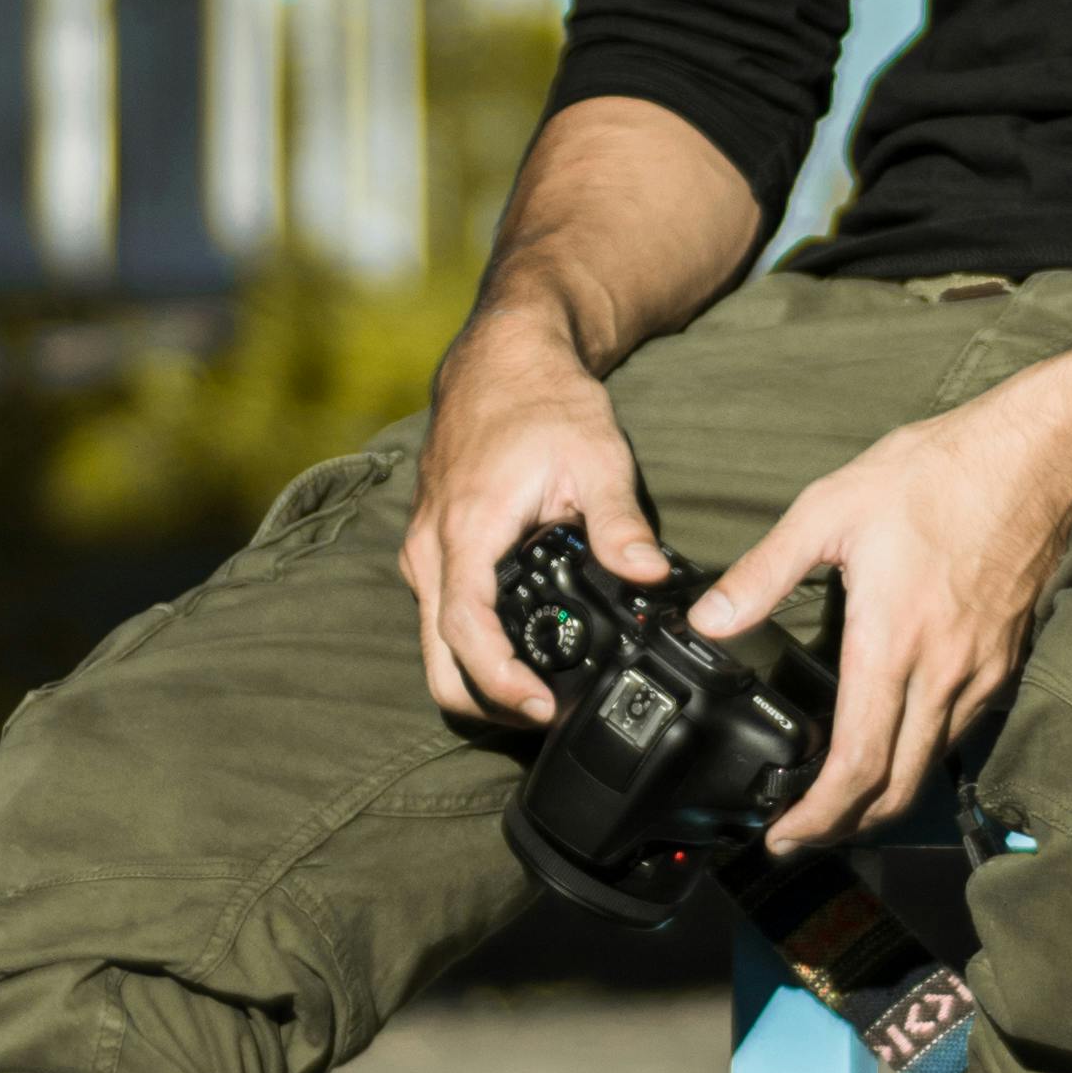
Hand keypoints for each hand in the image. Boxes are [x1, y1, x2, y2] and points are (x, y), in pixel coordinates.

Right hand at [403, 301, 666, 725]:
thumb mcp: (597, 456)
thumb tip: (649, 575)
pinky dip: (470, 649)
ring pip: (432, 645)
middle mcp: (430, 549)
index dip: (500, 680)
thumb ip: (620, 523)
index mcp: (467, 530)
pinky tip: (521, 650)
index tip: (542, 706)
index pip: (465, 631)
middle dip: (487, 701)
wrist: (501, 358)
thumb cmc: (543, 400)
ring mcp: (422, 552)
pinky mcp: (429, 550)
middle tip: (549, 715)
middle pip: (437, 660)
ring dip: (478, 679)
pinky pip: (437, 617)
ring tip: (541, 692)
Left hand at [690, 359, 1071, 848]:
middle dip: (846, 825)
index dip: (818, 816)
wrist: (1035, 455)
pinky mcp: (1005, 660)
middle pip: (897, 788)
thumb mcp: (830, 509)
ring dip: (884, 795)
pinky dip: (921, 755)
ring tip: (838, 795)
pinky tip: (893, 738)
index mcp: (893, 644)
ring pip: (931, 764)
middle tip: (802, 833)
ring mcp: (982, 672)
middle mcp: (943, 673)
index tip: (783, 834)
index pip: (857, 765)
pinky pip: (961, 731)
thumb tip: (708, 620)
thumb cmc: (936, 473)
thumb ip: (763, 572)